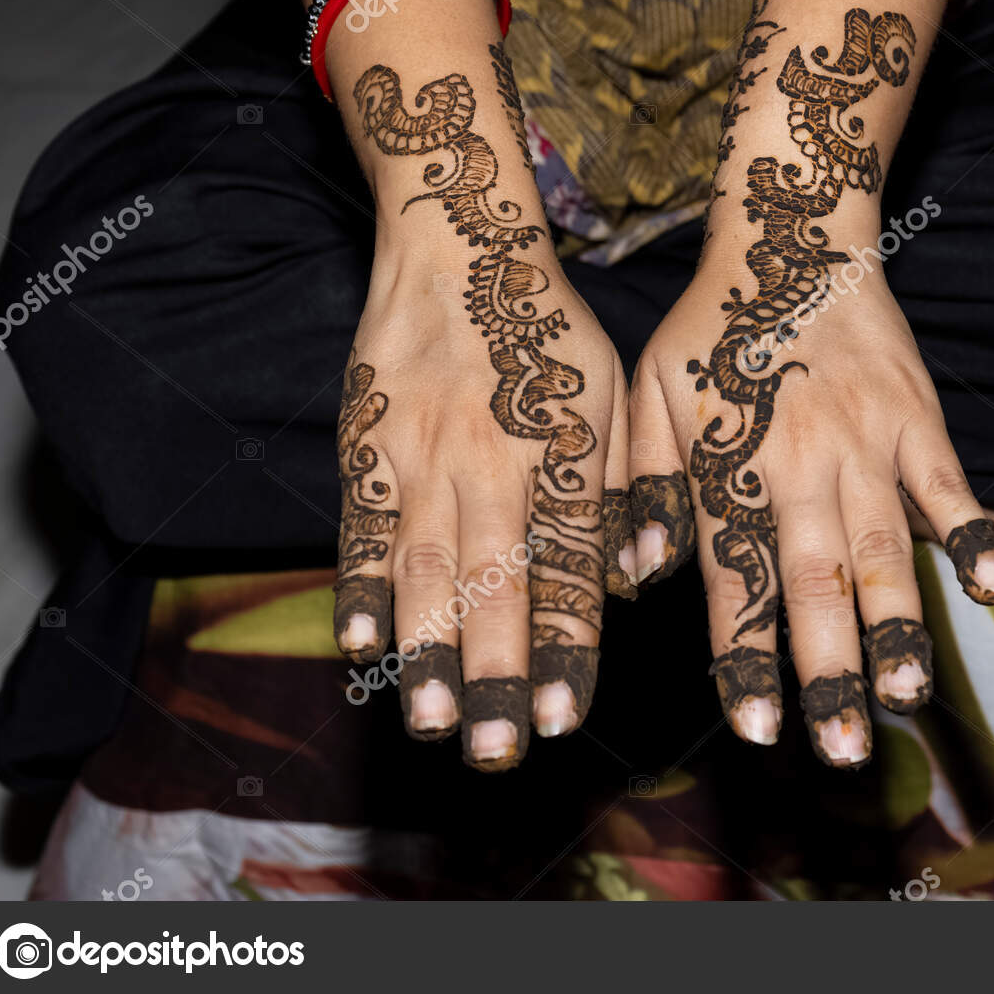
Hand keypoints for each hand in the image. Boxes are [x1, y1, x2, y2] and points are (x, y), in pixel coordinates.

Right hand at [332, 64, 631, 771]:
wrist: (458, 243)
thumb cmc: (548, 329)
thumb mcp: (613, 394)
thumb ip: (624, 487)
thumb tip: (631, 580)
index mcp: (565, 452)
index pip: (569, 568)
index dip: (566, 647)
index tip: (565, 717)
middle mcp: (496, 460)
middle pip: (495, 582)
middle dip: (495, 675)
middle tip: (493, 750)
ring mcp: (425, 453)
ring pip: (426, 566)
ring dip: (427, 650)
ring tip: (427, 721)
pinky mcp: (369, 443)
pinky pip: (364, 525)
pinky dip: (363, 586)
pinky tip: (362, 643)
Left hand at [629, 211, 993, 767]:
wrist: (789, 240)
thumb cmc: (711, 329)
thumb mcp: (650, 395)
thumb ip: (643, 484)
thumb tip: (639, 574)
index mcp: (727, 467)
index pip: (734, 580)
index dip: (746, 657)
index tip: (759, 728)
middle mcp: (795, 464)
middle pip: (812, 581)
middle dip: (825, 669)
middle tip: (839, 747)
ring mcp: (863, 440)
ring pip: (881, 546)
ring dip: (894, 624)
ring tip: (904, 695)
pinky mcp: (914, 416)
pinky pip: (948, 483)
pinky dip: (970, 535)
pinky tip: (991, 592)